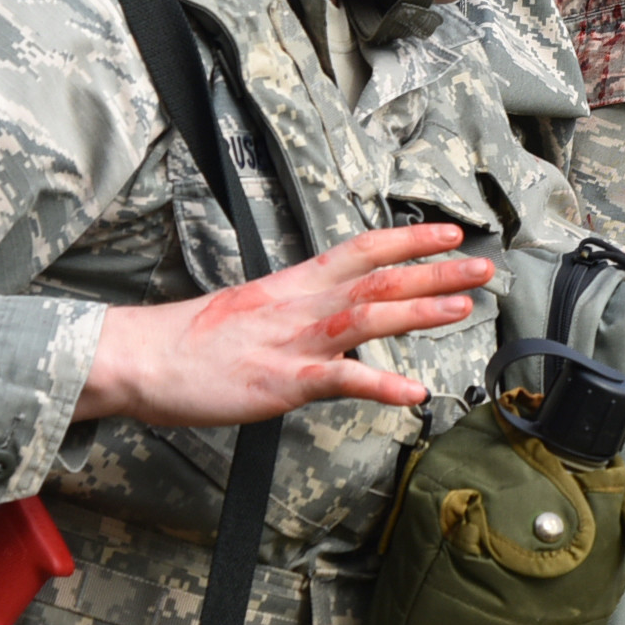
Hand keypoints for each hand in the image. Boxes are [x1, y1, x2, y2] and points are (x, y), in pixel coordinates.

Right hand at [78, 224, 492, 428]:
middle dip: (435, 270)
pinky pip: (339, 382)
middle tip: (484, 265)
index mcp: (293, 284)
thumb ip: (294, 311)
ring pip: (367, 317)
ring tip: (464, 308)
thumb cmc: (190, 341)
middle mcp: (299, 304)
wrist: (140, 358)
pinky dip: (380, 387)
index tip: (450, 231)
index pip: (361, 248)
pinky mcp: (280, 382)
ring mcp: (292, 341)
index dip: (409, 238)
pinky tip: (414, 393)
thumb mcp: (250, 310)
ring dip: (420, 312)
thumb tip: (328, 318)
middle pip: (378, 278)